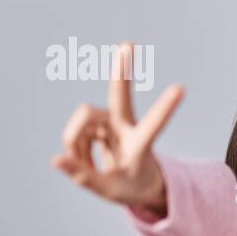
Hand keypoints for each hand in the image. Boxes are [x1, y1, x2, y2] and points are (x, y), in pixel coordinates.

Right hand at [50, 41, 184, 212]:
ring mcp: (112, 121)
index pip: (155, 123)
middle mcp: (127, 125)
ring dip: (75, 144)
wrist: (137, 182)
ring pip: (81, 120)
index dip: (166, 106)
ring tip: (86, 164)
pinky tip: (86, 157)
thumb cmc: (131, 187)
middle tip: (128, 43)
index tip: (181, 88)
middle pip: (120, 95)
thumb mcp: (109, 192)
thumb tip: (55, 159)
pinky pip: (74, 132)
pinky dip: (74, 148)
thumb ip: (83, 177)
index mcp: (142, 143)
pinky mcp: (98, 121)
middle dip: (121, 71)